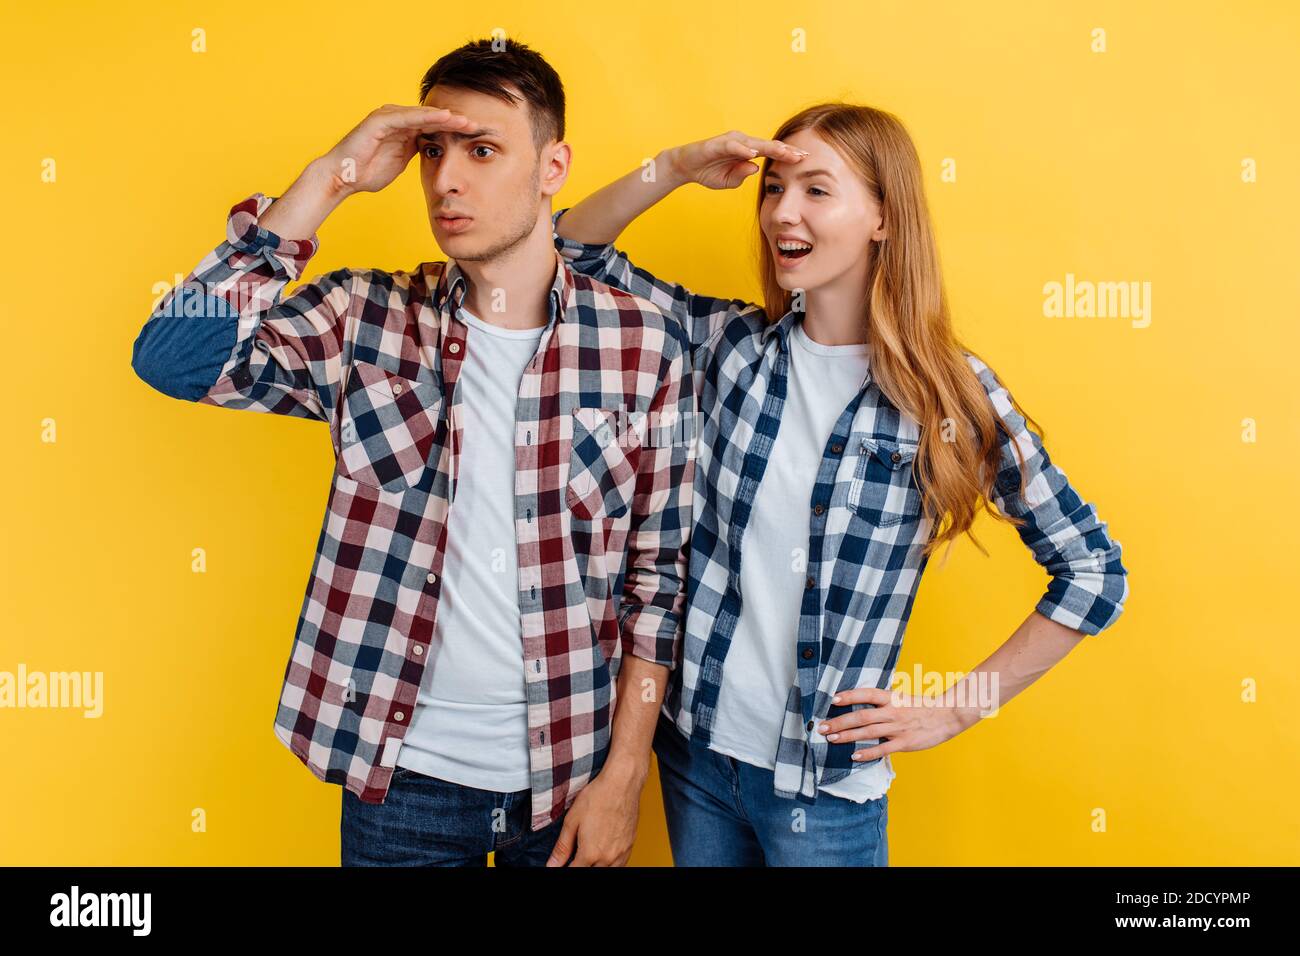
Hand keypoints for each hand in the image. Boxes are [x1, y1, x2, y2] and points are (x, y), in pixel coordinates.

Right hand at [317, 104, 473, 195]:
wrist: (343, 177)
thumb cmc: (367, 172)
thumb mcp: (401, 162)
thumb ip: (415, 152)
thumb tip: (434, 153)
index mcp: (404, 129)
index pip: (434, 126)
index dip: (455, 130)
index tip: (476, 136)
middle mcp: (397, 119)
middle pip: (432, 117)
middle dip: (455, 122)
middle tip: (478, 124)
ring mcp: (388, 117)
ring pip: (423, 115)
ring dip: (446, 117)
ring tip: (466, 121)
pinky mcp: (380, 120)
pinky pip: (408, 117)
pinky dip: (426, 117)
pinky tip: (444, 117)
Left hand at [545, 763, 643, 866]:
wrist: (622, 783)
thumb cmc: (598, 797)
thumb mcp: (572, 821)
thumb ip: (562, 847)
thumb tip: (552, 864)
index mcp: (590, 853)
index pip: (575, 871)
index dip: (565, 868)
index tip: (564, 863)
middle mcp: (607, 857)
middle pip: (591, 872)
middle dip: (581, 865)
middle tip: (576, 854)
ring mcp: (621, 852)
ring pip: (607, 871)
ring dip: (596, 866)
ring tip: (590, 854)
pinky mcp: (630, 845)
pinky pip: (620, 864)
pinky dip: (611, 864)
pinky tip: (604, 855)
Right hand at [663, 131, 806, 190]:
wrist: (685, 167)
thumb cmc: (708, 172)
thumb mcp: (729, 181)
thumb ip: (742, 175)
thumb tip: (755, 168)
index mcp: (748, 151)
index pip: (773, 153)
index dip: (788, 156)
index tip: (805, 161)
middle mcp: (743, 142)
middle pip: (769, 146)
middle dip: (787, 151)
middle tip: (804, 155)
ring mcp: (731, 141)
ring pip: (756, 143)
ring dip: (772, 148)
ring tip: (787, 153)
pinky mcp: (718, 143)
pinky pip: (733, 145)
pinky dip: (744, 149)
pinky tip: (754, 154)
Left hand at [817, 687, 981, 761]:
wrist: (947, 716)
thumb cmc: (921, 707)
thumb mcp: (901, 699)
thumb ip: (883, 703)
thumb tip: (860, 705)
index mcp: (892, 698)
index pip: (866, 694)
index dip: (849, 696)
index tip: (833, 700)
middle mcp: (893, 712)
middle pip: (861, 716)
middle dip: (839, 722)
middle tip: (822, 726)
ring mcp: (898, 728)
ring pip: (868, 733)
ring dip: (847, 736)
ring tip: (831, 739)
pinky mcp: (904, 743)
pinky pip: (882, 749)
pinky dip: (867, 753)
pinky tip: (853, 756)